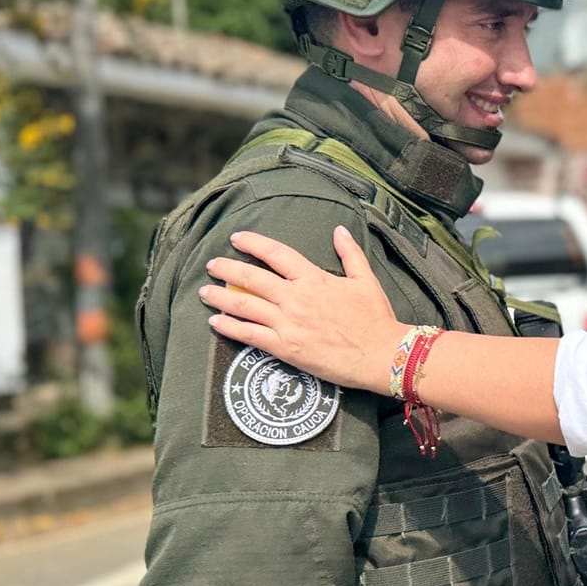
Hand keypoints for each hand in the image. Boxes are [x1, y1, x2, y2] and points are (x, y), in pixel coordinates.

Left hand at [202, 227, 405, 393]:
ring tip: (204, 292)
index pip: (276, 254)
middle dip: (226, 269)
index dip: (253, 243)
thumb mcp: (366, 280)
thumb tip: (340, 230)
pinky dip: (229, 327)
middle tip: (211, 265)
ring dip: (219, 297)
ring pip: (243, 305)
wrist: (381, 355)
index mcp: (314, 278)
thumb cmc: (376, 318)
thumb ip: (350, 254)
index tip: (236, 238)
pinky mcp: (285, 348)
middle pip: (251, 278)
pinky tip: (215, 322)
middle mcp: (296, 298)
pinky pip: (249, 335)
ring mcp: (288, 323)